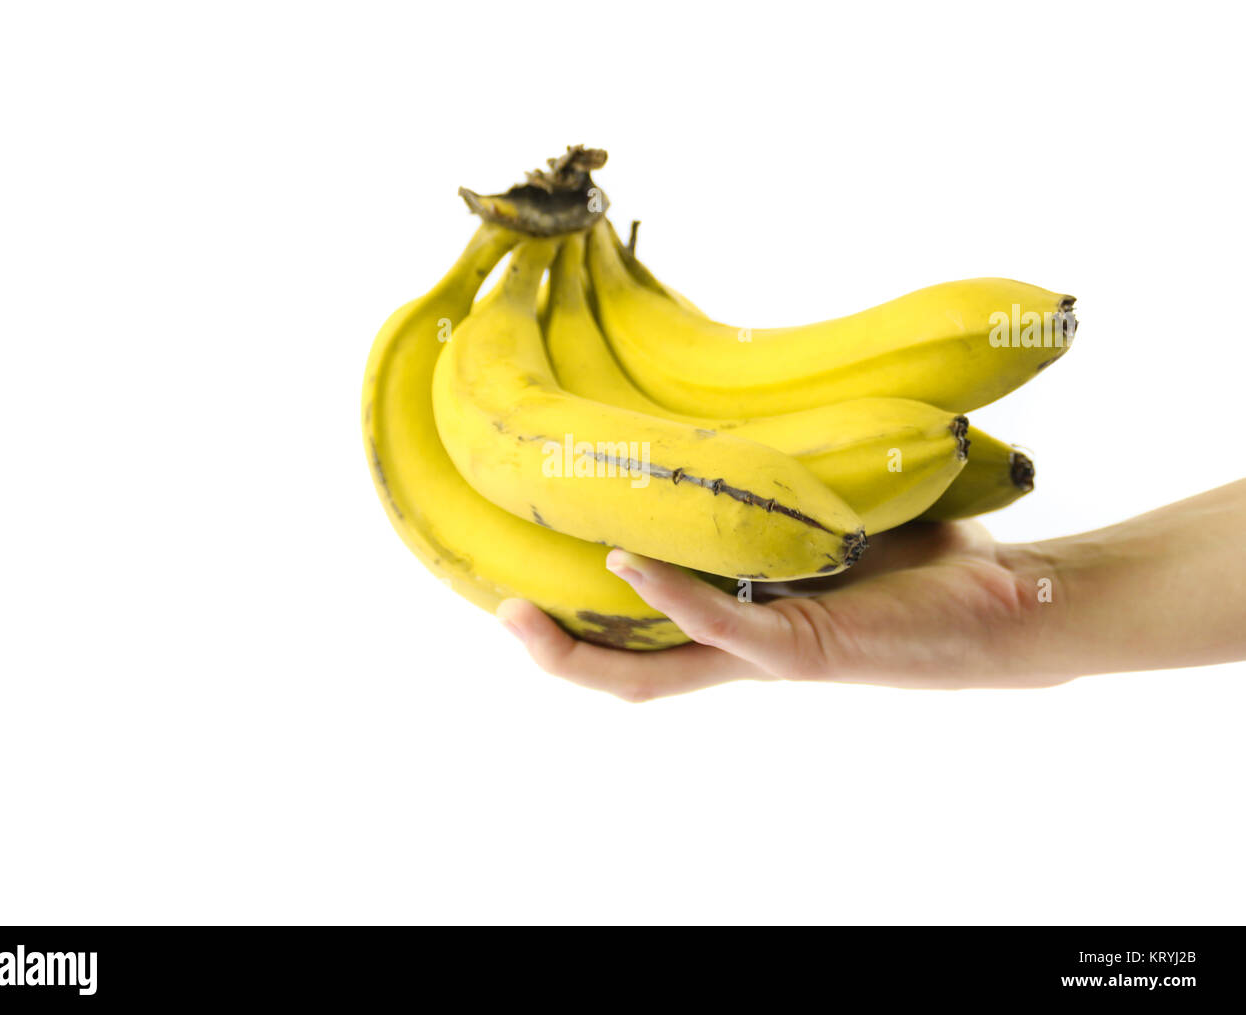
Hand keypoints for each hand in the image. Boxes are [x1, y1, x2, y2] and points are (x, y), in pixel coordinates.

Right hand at [497, 520, 1062, 700]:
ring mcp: (771, 649)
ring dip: (581, 646)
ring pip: (654, 672)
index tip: (517, 563)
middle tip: (489, 603)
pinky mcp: (810, 646)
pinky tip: (627, 567)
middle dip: (552, 648)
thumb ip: (775, 478)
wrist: (1018, 600)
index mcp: (740, 616)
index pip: (639, 628)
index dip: (573, 610)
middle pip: (625, 668)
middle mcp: (742, 642)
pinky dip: (673, 599)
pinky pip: (726, 629)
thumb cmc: (925, 552)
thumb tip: (735, 398)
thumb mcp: (825, 505)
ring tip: (516, 611)